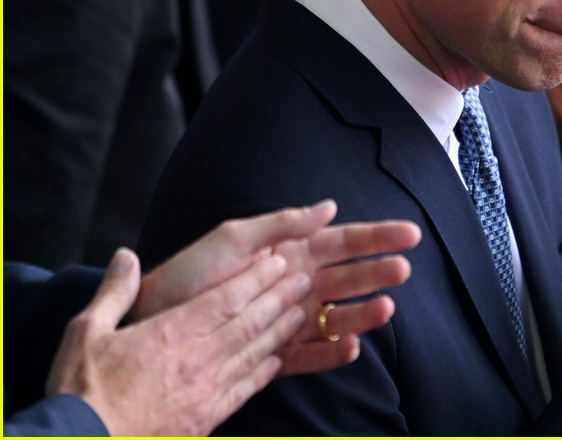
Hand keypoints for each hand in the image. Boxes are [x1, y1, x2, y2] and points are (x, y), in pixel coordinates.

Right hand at [46, 247, 310, 435]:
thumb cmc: (80, 391)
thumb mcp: (85, 332)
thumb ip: (114, 292)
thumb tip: (126, 256)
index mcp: (171, 333)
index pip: (227, 297)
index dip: (257, 278)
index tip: (278, 261)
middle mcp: (198, 358)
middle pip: (251, 321)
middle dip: (280, 297)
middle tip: (305, 279)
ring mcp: (206, 391)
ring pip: (255, 352)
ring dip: (281, 330)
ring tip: (301, 312)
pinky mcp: (206, 419)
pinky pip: (246, 389)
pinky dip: (265, 370)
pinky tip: (276, 360)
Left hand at [134, 200, 421, 375]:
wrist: (150, 318)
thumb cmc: (189, 275)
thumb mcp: (233, 237)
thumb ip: (282, 223)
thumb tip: (329, 206)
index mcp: (290, 253)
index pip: (343, 242)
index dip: (377, 237)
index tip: (409, 235)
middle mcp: (296, 286)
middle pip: (350, 278)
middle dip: (379, 273)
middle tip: (404, 271)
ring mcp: (288, 320)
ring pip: (338, 317)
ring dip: (364, 313)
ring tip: (385, 309)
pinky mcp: (274, 354)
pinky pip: (311, 356)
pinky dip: (332, 354)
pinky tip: (350, 348)